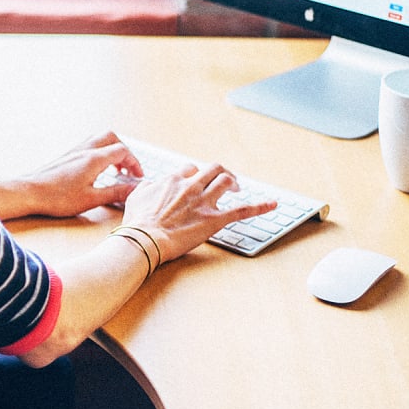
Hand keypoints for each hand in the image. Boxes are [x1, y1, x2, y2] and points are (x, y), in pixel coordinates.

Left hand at [0, 130, 144, 220]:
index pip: (123, 151)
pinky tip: (95, 171)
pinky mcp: (66, 157)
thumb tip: (134, 189)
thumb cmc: (56, 197)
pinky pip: (88, 146)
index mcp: (94, 159)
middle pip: (111, 138)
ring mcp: (73, 152)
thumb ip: (115, 192)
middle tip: (126, 169)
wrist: (28, 192)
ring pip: (98, 139)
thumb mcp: (91, 199)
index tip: (137, 177)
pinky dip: (98, 153)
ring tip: (113, 169)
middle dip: (124, 151)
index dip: (134, 163)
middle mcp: (84, 150)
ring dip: (111, 150)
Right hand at [120, 162, 276, 263]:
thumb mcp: (136, 197)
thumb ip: (147, 187)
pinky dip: (260, 206)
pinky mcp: (214, 219)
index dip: (194, 175)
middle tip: (222, 180)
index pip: (189, 169)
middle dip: (218, 172)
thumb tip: (152, 184)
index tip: (194, 182)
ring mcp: (204, 202)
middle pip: (212, 169)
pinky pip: (242, 210)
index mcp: (173, 181)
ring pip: (226, 181)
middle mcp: (191, 186)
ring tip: (236, 187)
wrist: (145, 239)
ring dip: (233, 181)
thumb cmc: (138, 222)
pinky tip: (273, 204)